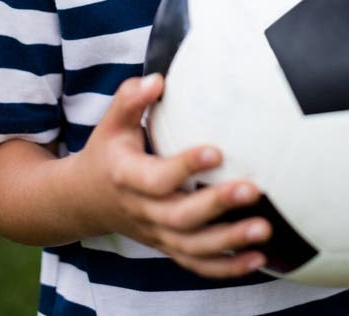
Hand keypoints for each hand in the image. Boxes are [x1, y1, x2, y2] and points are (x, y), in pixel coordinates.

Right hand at [72, 73, 271, 277]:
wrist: (84, 200)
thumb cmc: (108, 152)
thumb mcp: (111, 123)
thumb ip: (130, 99)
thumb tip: (158, 80)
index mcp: (127, 177)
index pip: (156, 179)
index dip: (185, 167)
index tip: (217, 151)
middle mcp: (142, 210)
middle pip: (180, 216)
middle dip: (217, 205)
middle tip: (252, 189)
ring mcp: (156, 233)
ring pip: (192, 246)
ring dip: (230, 241)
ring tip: (264, 228)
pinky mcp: (168, 245)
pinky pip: (196, 264)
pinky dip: (227, 267)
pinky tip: (257, 259)